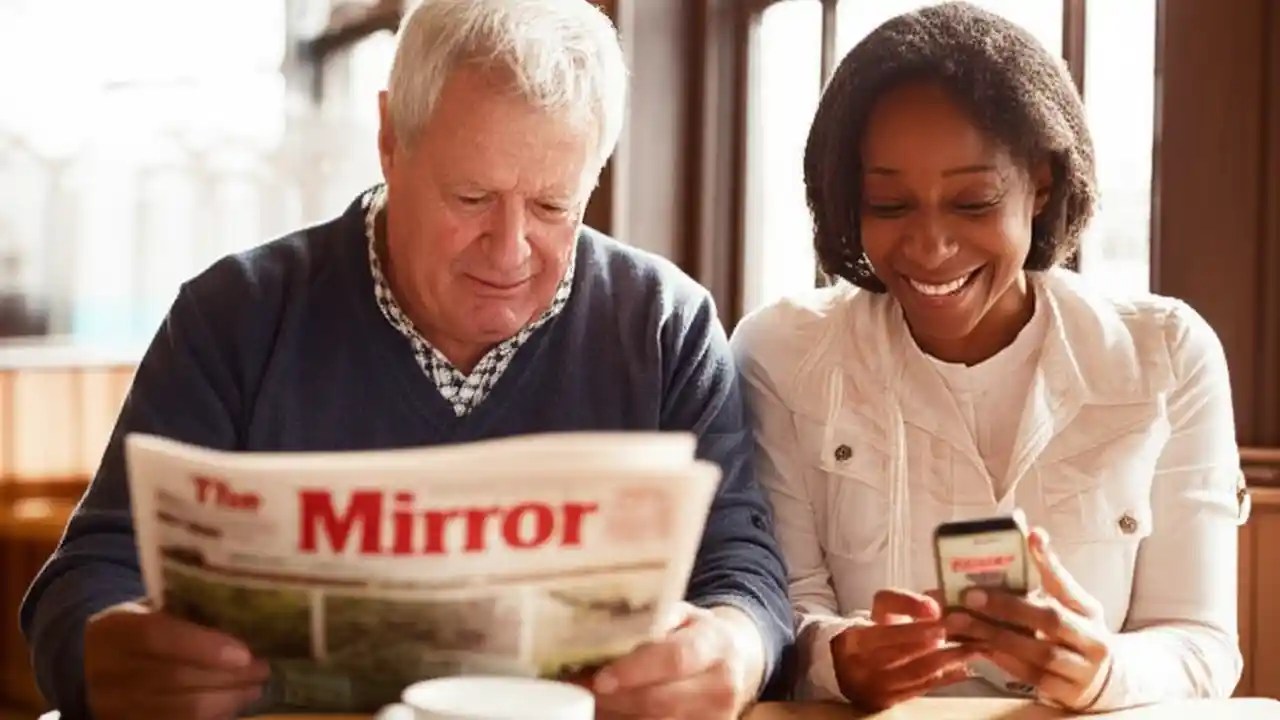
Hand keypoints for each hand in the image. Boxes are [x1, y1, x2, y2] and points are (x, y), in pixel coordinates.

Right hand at [85, 600, 270, 719]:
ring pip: (180, 710)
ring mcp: (113, 705)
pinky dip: (212, 717)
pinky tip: (233, 706)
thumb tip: (245, 618)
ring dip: (227, 701)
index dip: (203, 647)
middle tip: (263, 669)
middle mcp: (108, 670)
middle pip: (175, 679)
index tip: (244, 653)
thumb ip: (186, 613)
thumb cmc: (134, 626)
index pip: (157, 637)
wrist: (86, 659)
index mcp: (116, 628)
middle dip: (228, 677)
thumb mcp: (149, 609)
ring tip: (254, 689)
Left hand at [591, 602, 757, 718]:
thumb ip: (652, 618)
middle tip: (581, 692)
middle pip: (661, 701)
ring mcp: (717, 716)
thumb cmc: (696, 633)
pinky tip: (610, 713)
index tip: (601, 678)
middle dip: (615, 700)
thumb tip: (603, 629)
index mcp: (715, 644)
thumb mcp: (680, 613)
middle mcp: (722, 685)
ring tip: (589, 702)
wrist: (735, 658)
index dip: (635, 671)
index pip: (674, 659)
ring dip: (616, 716)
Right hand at [831, 589, 976, 710]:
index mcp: (855, 639)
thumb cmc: (870, 632)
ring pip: (916, 673)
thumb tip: (933, 608)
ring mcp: (875, 688)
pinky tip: (965, 668)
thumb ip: (904, 602)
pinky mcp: (888, 702)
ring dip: (949, 661)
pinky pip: (922, 689)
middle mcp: (861, 667)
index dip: (915, 626)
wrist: (844, 667)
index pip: (887, 632)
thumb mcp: (879, 611)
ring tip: (974, 648)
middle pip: (904, 655)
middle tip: (969, 632)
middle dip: (938, 642)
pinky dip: (945, 678)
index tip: (942, 617)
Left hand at [944, 528, 1113, 709]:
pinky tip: (978, 646)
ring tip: (962, 622)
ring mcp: (1080, 670)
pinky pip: (1029, 676)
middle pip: (1050, 619)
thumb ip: (1050, 576)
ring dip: (995, 635)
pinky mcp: (1065, 693)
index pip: (1067, 583)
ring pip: (1037, 652)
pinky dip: (1002, 660)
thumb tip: (1032, 534)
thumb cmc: (1078, 633)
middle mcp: (1091, 640)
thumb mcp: (1073, 606)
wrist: (1106, 683)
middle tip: (970, 595)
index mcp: (1089, 611)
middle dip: (1008, 605)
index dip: (1048, 561)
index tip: (1031, 536)